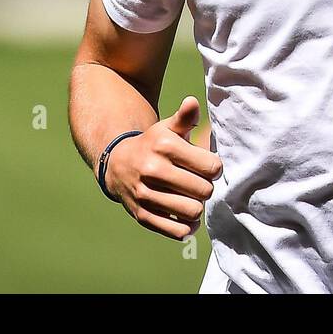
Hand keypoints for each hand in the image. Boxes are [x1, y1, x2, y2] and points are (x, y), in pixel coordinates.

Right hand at [106, 96, 222, 239]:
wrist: (117, 163)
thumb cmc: (153, 144)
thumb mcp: (167, 128)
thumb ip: (185, 117)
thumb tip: (192, 102)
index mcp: (164, 146)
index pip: (212, 167)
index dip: (215, 168)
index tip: (208, 166)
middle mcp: (153, 169)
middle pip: (204, 190)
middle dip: (206, 188)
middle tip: (199, 183)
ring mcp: (146, 194)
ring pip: (192, 211)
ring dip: (197, 207)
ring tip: (192, 199)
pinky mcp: (142, 215)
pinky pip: (177, 231)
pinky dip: (187, 227)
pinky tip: (186, 217)